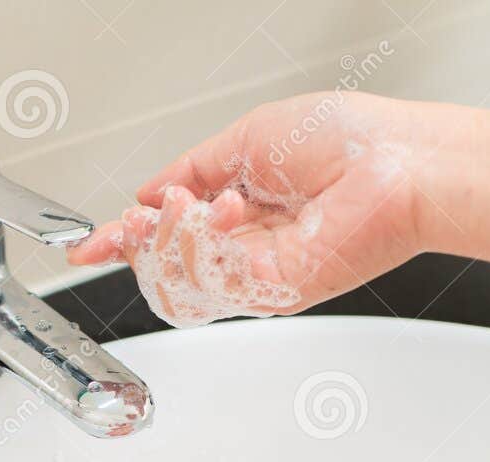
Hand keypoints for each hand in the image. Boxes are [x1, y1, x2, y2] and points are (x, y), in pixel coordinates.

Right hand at [65, 93, 440, 322]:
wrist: (400, 163)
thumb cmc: (350, 140)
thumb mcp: (246, 138)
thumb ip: (191, 169)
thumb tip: (148, 193)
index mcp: (241, 211)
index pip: (169, 239)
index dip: (123, 241)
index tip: (89, 244)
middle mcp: (247, 250)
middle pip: (163, 270)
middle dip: (138, 243)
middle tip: (143, 218)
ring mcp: (259, 277)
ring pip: (176, 284)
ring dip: (169, 240)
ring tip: (195, 204)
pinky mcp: (273, 294)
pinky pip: (208, 286)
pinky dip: (200, 246)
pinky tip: (224, 211)